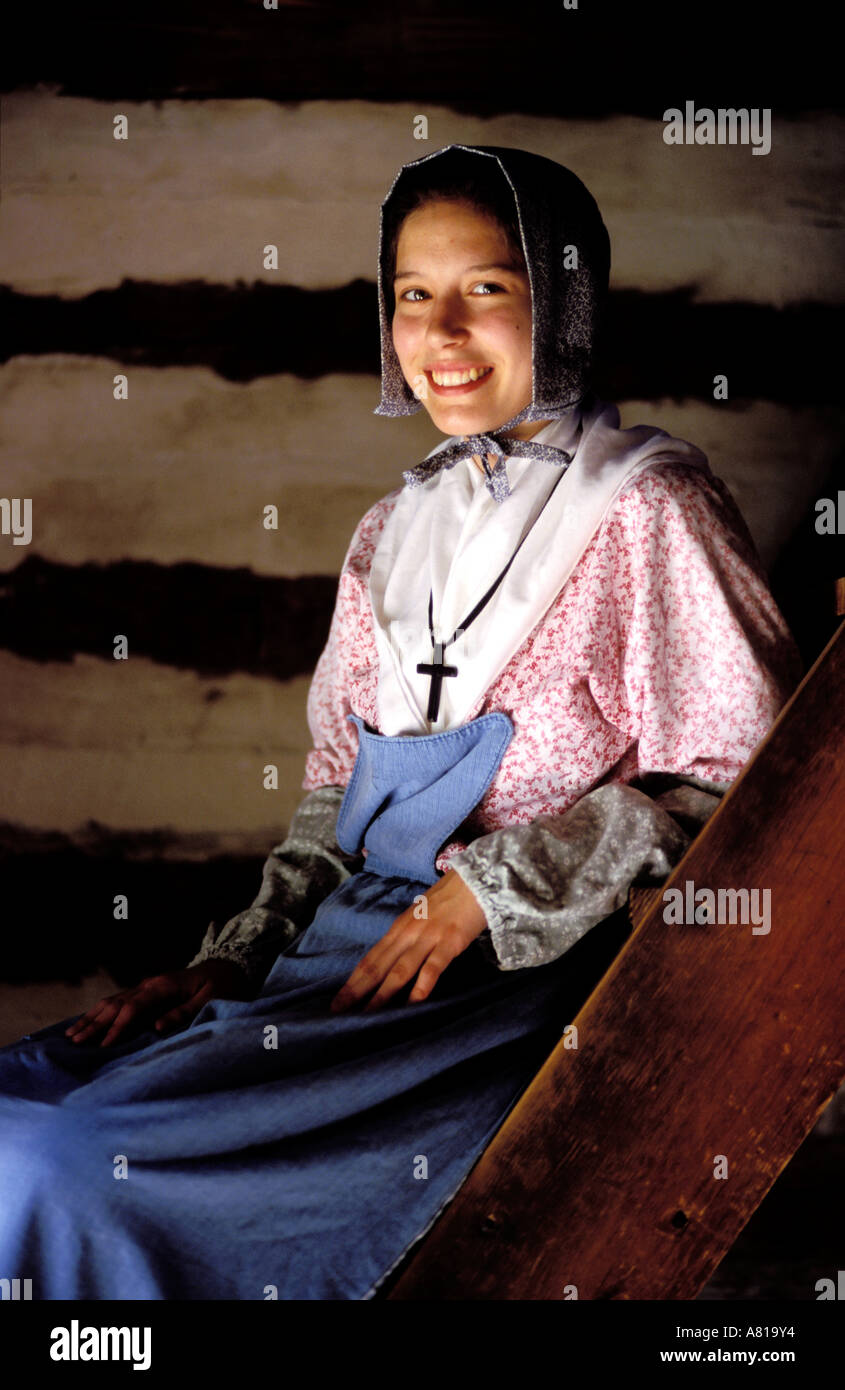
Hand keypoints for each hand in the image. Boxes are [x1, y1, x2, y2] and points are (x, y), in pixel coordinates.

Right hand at [63, 960, 250, 1047]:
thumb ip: (183, 1013)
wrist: (228, 967)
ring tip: (72, 1034)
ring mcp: (147, 986)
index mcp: (163, 986)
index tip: (103, 1045)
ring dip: (92, 1018)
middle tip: (74, 1042)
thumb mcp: (210, 999)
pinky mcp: (147, 991)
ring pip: (113, 1002)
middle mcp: (150, 984)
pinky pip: (119, 1002)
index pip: (133, 1008)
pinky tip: (88, 1022)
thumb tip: (156, 1027)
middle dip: (95, 1023)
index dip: (117, 1027)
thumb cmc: (223, 985)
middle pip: (116, 1004)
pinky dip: (101, 1012)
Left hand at [329, 869, 486, 1013]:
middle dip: (356, 991)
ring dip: (382, 995)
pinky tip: (412, 1005)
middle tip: (338, 1013)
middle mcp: (408, 933)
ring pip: (399, 971)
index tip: (338, 1001)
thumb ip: (407, 937)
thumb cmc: (450, 898)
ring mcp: (428, 937)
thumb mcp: (420, 916)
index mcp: (399, 928)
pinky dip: (420, 988)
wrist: (477, 879)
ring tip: (368, 1017)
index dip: (352, 981)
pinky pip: (432, 968)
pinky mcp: (449, 942)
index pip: (370, 959)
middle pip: (377, 966)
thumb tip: (393, 961)